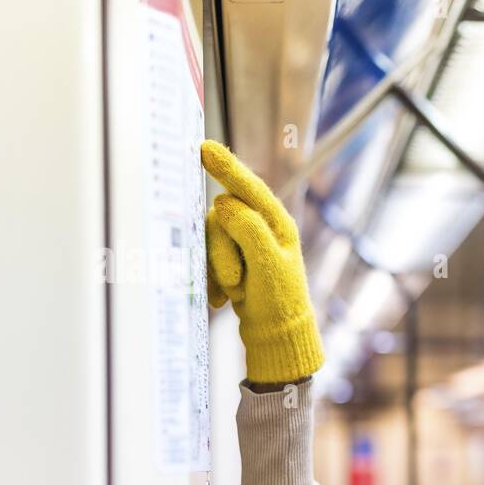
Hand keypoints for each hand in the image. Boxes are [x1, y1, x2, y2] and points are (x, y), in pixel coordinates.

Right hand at [201, 139, 324, 383]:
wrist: (274, 336)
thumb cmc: (279, 302)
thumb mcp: (269, 265)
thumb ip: (249, 230)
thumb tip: (224, 203)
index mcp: (278, 224)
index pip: (250, 189)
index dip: (227, 168)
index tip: (204, 148)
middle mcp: (261, 228)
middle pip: (220, 217)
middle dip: (222, 251)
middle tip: (238, 279)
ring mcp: (243, 243)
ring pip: (209, 238)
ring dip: (218, 269)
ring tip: (236, 290)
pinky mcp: (228, 258)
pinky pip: (205, 257)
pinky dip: (211, 279)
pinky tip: (225, 298)